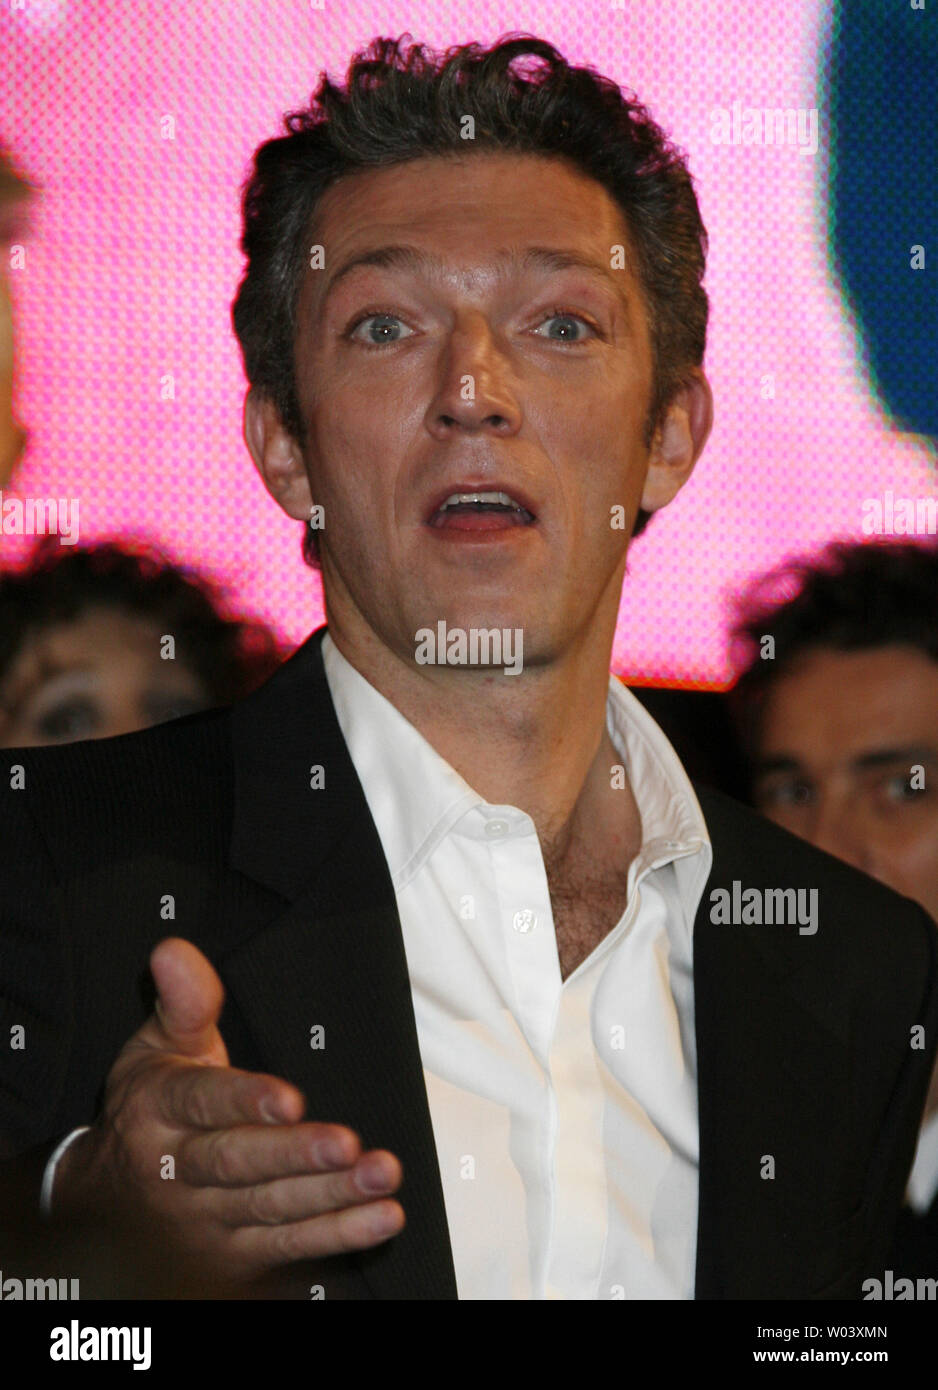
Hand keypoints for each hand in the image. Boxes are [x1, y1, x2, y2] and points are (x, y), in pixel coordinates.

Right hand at [53, 937, 404, 1284]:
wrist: (110, 1195)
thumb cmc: (150, 1107)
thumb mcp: (157, 1046)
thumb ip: (183, 1000)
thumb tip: (176, 952)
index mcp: (158, 1109)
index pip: (201, 1102)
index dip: (245, 1101)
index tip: (289, 1097)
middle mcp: (177, 1169)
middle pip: (238, 1162)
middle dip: (296, 1155)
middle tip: (346, 1144)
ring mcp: (206, 1218)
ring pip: (271, 1207)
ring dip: (331, 1195)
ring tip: (380, 1175)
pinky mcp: (234, 1252)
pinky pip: (288, 1246)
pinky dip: (337, 1234)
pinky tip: (378, 1217)